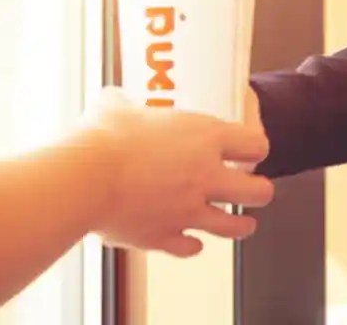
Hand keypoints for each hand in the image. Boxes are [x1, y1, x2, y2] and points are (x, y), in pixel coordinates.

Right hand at [81, 88, 274, 257]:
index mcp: (204, 138)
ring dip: (241, 225)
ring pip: (234, 226)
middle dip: (260, 190)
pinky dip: (192, 245)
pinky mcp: (164, 237)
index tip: (251, 149)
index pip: (255, 144)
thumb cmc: (103, 137)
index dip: (256, 147)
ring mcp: (188, 211)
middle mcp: (205, 176)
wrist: (85, 178)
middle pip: (258, 191)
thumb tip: (111, 99)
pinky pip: (191, 248)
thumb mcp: (116, 106)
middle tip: (255, 189)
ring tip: (245, 224)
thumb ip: (122, 103)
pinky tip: (190, 242)